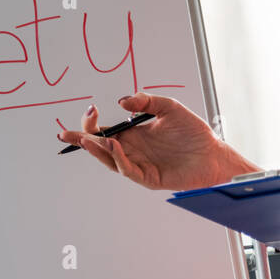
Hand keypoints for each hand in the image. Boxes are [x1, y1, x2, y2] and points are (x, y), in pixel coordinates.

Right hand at [56, 92, 230, 190]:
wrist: (213, 153)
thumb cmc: (193, 133)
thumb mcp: (169, 108)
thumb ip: (146, 101)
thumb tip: (122, 101)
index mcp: (133, 134)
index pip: (104, 131)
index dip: (91, 124)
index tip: (90, 110)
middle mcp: (132, 150)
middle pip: (99, 148)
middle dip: (81, 141)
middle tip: (66, 134)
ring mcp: (139, 165)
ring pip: (109, 160)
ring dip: (97, 150)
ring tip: (89, 139)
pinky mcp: (149, 177)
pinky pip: (128, 170)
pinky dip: (119, 159)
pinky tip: (115, 146)